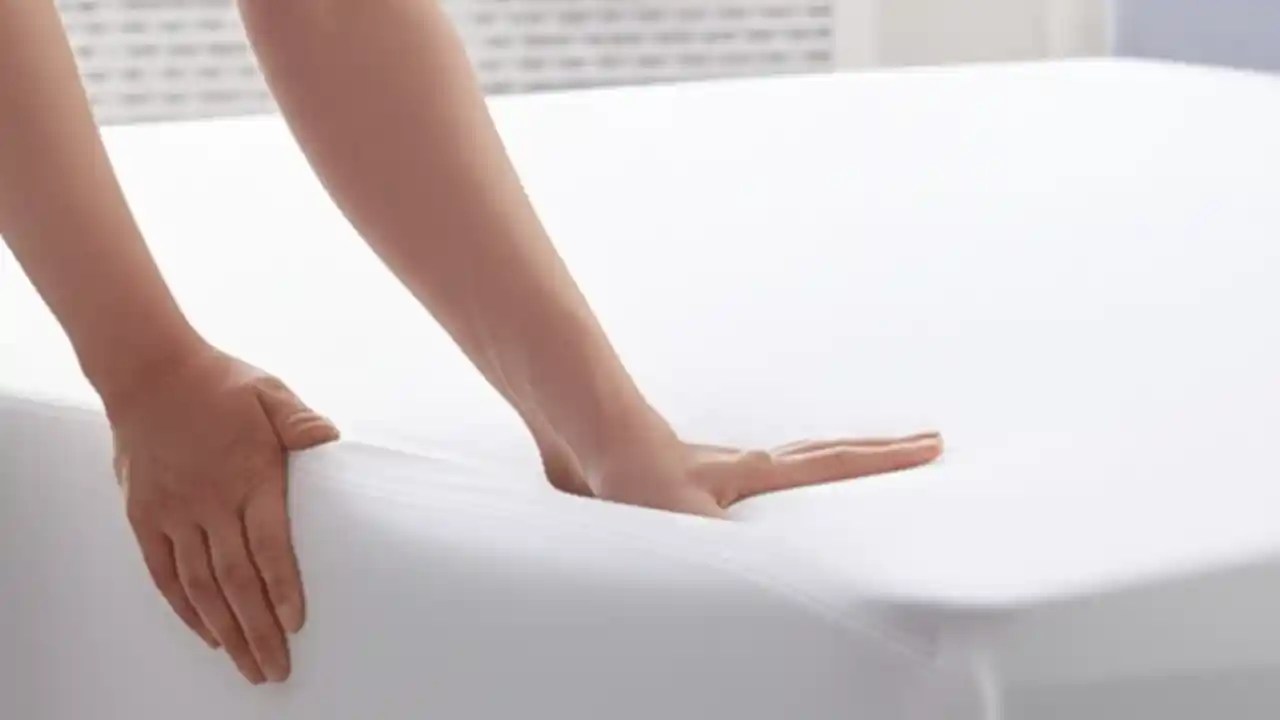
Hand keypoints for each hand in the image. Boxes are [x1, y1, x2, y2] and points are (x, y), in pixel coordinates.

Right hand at [106, 345, 337, 683]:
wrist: (150, 372)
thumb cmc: (220, 383)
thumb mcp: (269, 392)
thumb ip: (299, 421)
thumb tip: (331, 437)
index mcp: (249, 477)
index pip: (268, 545)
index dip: (282, 587)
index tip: (295, 624)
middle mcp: (211, 503)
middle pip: (236, 579)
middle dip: (258, 629)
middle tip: (276, 669)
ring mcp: (175, 513)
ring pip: (201, 586)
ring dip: (226, 630)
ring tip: (248, 666)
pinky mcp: (146, 516)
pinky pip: (165, 573)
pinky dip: (186, 608)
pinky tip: (208, 633)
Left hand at [536, 423, 941, 516]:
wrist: (582, 437)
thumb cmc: (629, 472)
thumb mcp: (684, 517)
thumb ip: (722, 548)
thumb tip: (764, 582)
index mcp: (754, 472)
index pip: (832, 463)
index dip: (885, 460)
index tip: (933, 446)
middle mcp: (743, 468)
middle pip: (823, 455)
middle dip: (875, 454)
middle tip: (923, 443)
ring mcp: (715, 472)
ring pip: (788, 466)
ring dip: (826, 467)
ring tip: (852, 471)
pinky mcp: (686, 484)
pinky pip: (744, 490)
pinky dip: (771, 492)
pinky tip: (757, 513)